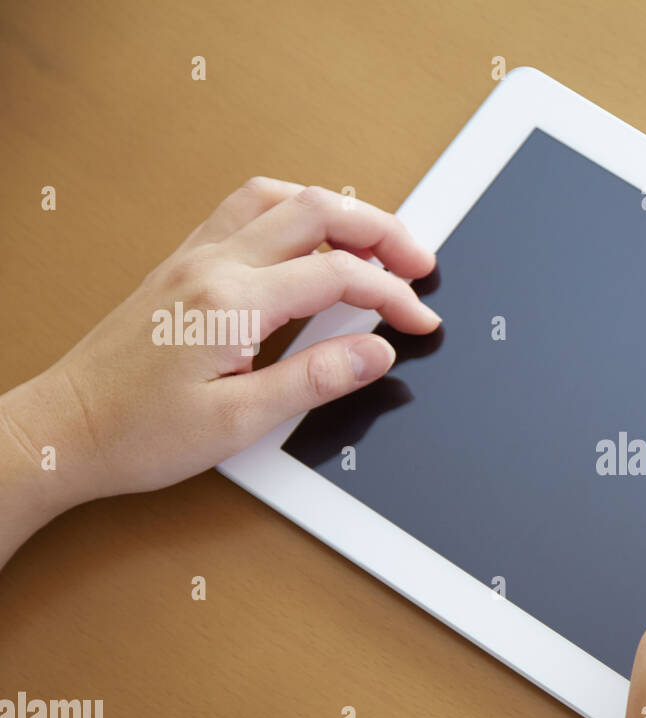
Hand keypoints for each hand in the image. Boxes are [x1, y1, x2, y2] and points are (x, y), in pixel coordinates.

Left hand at [0, 177, 438, 560]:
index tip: (421, 321)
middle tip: (420, 263)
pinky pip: (247, 210)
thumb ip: (315, 380)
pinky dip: (295, 212)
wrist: (66, 428)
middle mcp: (212, 265)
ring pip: (281, 198)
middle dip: (382, 230)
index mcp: (230, 303)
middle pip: (318, 212)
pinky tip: (312, 239)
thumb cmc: (138, 433)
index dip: (393, 295)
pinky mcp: (183, 264)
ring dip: (339, 211)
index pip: (338, 275)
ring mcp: (194, 257)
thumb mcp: (239, 422)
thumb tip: (376, 352)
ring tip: (376, 244)